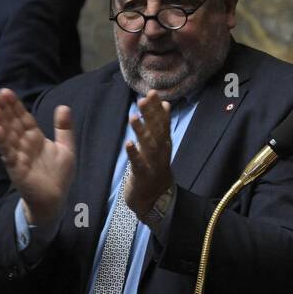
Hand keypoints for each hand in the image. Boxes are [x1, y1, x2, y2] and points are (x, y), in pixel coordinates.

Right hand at [0, 89, 75, 227]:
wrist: (56, 199)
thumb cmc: (59, 175)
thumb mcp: (66, 148)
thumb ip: (64, 128)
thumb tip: (64, 106)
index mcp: (35, 138)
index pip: (23, 118)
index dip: (15, 105)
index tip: (6, 91)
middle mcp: (24, 144)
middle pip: (12, 123)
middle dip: (4, 109)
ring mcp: (18, 156)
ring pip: (8, 136)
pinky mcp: (17, 168)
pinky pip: (8, 154)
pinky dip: (3, 142)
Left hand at [124, 91, 174, 219]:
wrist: (157, 200)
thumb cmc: (155, 169)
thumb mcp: (160, 145)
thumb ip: (161, 125)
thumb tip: (164, 103)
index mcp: (164, 142)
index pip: (162, 122)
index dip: (157, 108)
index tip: (152, 93)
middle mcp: (161, 151)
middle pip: (157, 130)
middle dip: (151, 115)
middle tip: (144, 99)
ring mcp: (153, 163)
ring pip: (149, 145)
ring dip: (142, 131)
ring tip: (134, 117)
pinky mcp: (143, 176)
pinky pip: (139, 164)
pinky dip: (134, 154)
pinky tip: (128, 144)